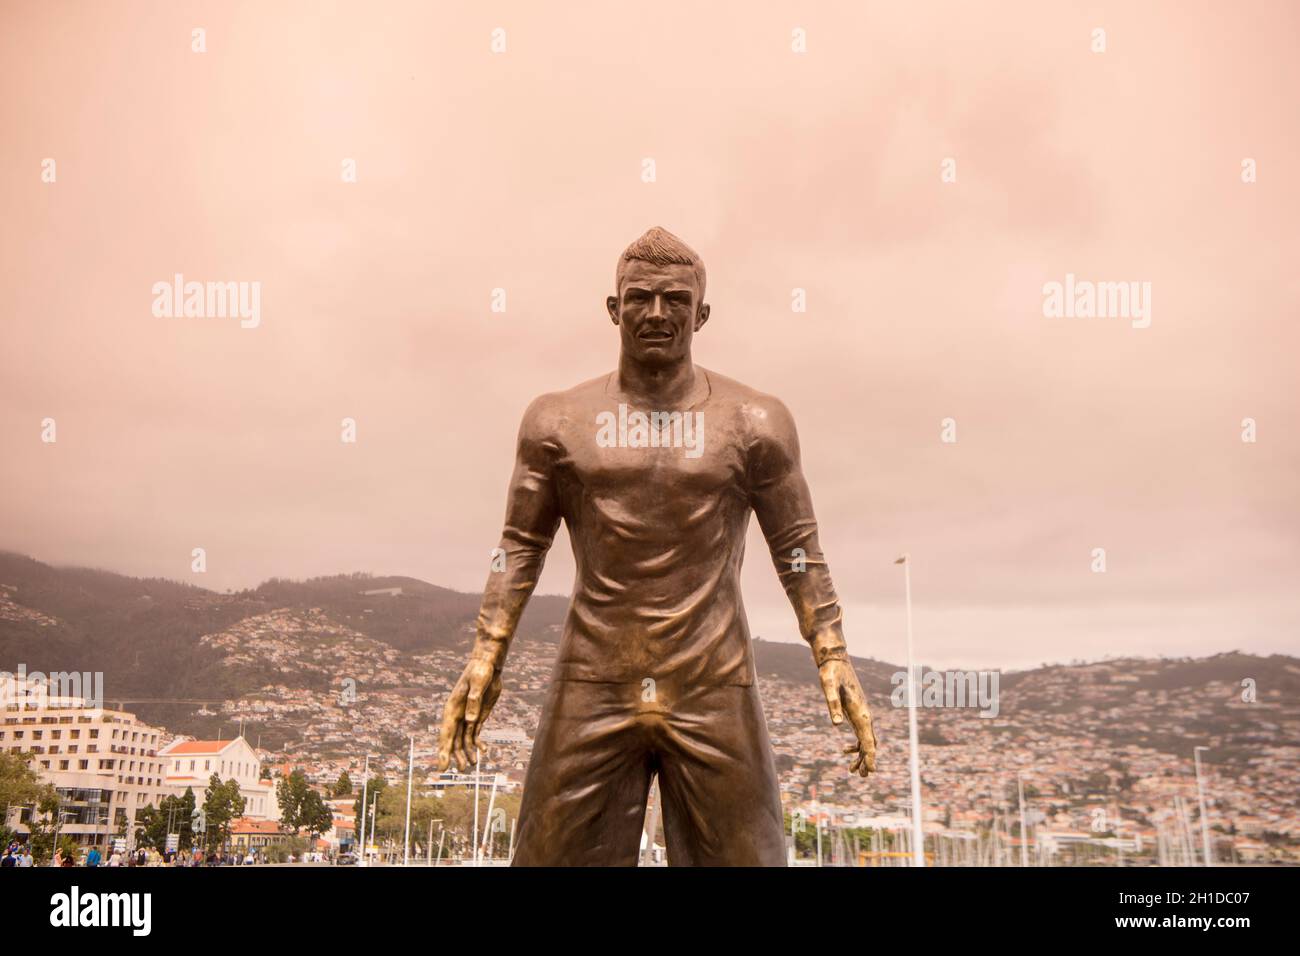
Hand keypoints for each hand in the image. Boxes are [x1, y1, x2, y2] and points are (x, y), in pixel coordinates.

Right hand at [437, 655, 502, 771]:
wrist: (488, 663)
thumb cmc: (480, 671)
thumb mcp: (478, 684)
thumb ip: (473, 701)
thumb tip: (470, 721)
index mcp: (452, 709)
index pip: (446, 734)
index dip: (444, 751)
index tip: (442, 767)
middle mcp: (457, 715)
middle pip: (453, 740)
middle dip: (456, 756)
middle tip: (461, 770)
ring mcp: (467, 715)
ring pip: (463, 739)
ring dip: (467, 752)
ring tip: (473, 765)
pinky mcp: (477, 715)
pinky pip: (474, 733)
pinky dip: (477, 743)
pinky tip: (484, 750)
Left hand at [818, 659, 877, 776]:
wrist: (835, 660)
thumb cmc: (831, 672)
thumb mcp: (828, 686)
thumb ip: (832, 704)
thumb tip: (837, 724)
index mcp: (861, 713)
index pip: (868, 741)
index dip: (870, 757)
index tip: (872, 771)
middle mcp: (865, 715)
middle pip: (870, 743)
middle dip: (867, 760)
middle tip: (863, 776)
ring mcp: (862, 713)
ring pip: (866, 740)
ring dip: (861, 756)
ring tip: (853, 771)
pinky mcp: (856, 712)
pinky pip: (860, 733)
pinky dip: (856, 745)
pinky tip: (845, 750)